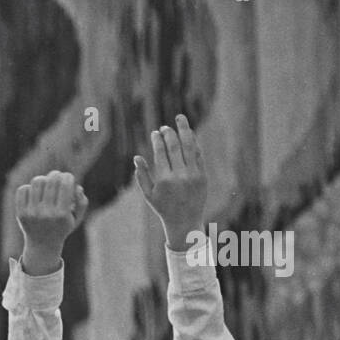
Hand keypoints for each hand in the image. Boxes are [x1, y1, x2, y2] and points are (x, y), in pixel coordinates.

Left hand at [15, 170, 87, 274]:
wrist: (42, 245)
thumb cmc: (62, 227)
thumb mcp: (77, 218)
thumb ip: (82, 202)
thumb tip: (77, 187)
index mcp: (62, 214)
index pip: (65, 184)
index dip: (68, 176)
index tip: (68, 178)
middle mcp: (46, 213)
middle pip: (50, 180)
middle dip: (56, 175)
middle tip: (57, 178)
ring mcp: (32, 213)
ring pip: (36, 182)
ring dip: (43, 180)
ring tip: (46, 185)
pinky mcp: (20, 213)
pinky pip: (23, 189)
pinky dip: (29, 188)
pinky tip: (35, 194)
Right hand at [133, 114, 206, 248]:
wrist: (185, 221)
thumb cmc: (163, 207)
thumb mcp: (148, 194)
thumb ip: (142, 175)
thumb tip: (136, 157)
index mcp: (164, 180)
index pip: (161, 152)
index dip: (157, 140)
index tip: (155, 132)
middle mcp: (180, 176)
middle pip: (175, 146)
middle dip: (169, 133)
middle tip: (165, 127)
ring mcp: (193, 175)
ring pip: (189, 146)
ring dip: (184, 130)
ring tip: (180, 118)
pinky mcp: (203, 175)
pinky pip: (198, 154)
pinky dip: (193, 142)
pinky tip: (188, 134)